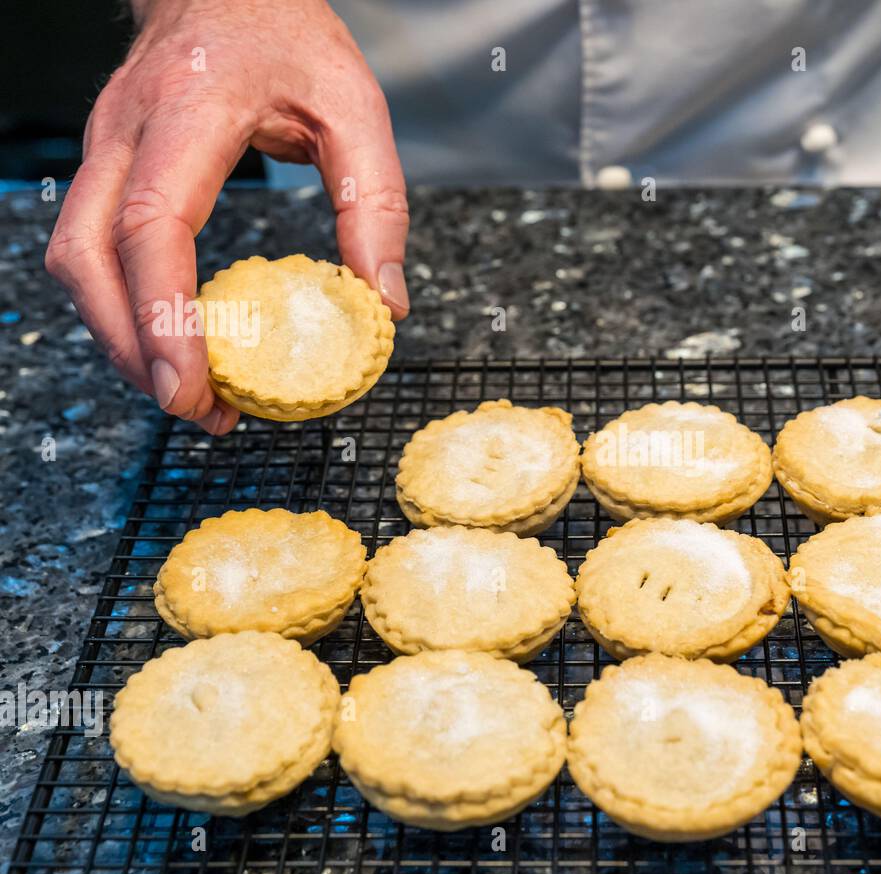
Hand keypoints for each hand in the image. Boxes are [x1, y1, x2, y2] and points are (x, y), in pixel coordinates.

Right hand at [45, 0, 408, 434]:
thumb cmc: (291, 37)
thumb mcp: (357, 108)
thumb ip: (375, 204)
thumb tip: (386, 304)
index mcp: (190, 109)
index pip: (156, 224)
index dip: (164, 314)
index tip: (190, 386)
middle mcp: (127, 129)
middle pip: (88, 255)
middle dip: (131, 346)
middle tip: (194, 410)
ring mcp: (104, 145)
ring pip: (74, 257)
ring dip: (120, 336)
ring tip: (189, 392)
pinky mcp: (105, 163)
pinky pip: (90, 248)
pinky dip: (121, 306)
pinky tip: (169, 341)